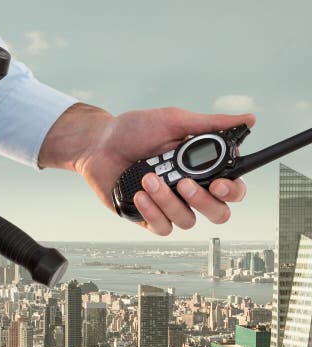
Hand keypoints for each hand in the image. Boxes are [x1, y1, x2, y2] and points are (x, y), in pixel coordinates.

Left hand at [39, 104, 255, 234]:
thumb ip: (210, 124)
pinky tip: (139, 195)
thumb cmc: (134, 130)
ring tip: (149, 179)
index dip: (232, 191)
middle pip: (217, 213)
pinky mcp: (146, 216)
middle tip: (184, 183)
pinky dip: (152, 212)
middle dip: (204, 201)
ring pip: (187, 220)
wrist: (98, 144)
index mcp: (202, 168)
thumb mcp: (173, 121)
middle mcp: (189, 190)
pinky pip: (161, 227)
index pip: (232, 189)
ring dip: (168, 201)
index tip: (218, 182)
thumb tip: (248, 119)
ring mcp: (168, 205)